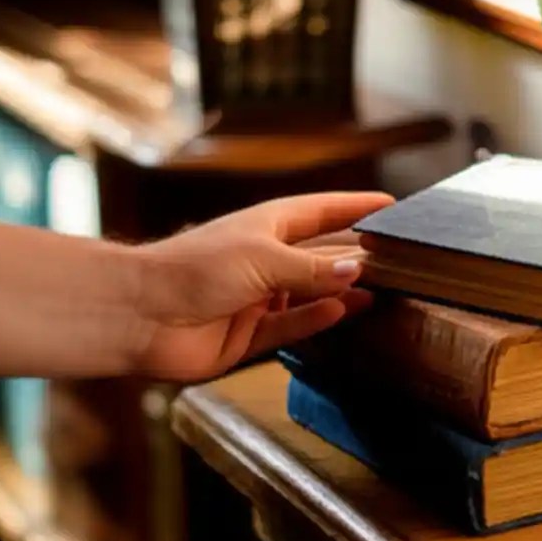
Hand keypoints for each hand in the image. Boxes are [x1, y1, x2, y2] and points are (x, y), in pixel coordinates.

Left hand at [130, 192, 392, 381]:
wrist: (141, 314)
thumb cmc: (192, 268)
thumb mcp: (263, 258)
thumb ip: (313, 270)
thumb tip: (359, 271)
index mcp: (267, 226)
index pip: (323, 211)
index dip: (355, 207)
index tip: (391, 206)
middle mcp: (265, 259)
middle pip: (322, 255)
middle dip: (357, 255)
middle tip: (400, 258)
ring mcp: (258, 297)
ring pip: (312, 294)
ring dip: (343, 292)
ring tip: (384, 288)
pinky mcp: (250, 334)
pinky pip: (294, 326)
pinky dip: (318, 319)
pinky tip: (346, 311)